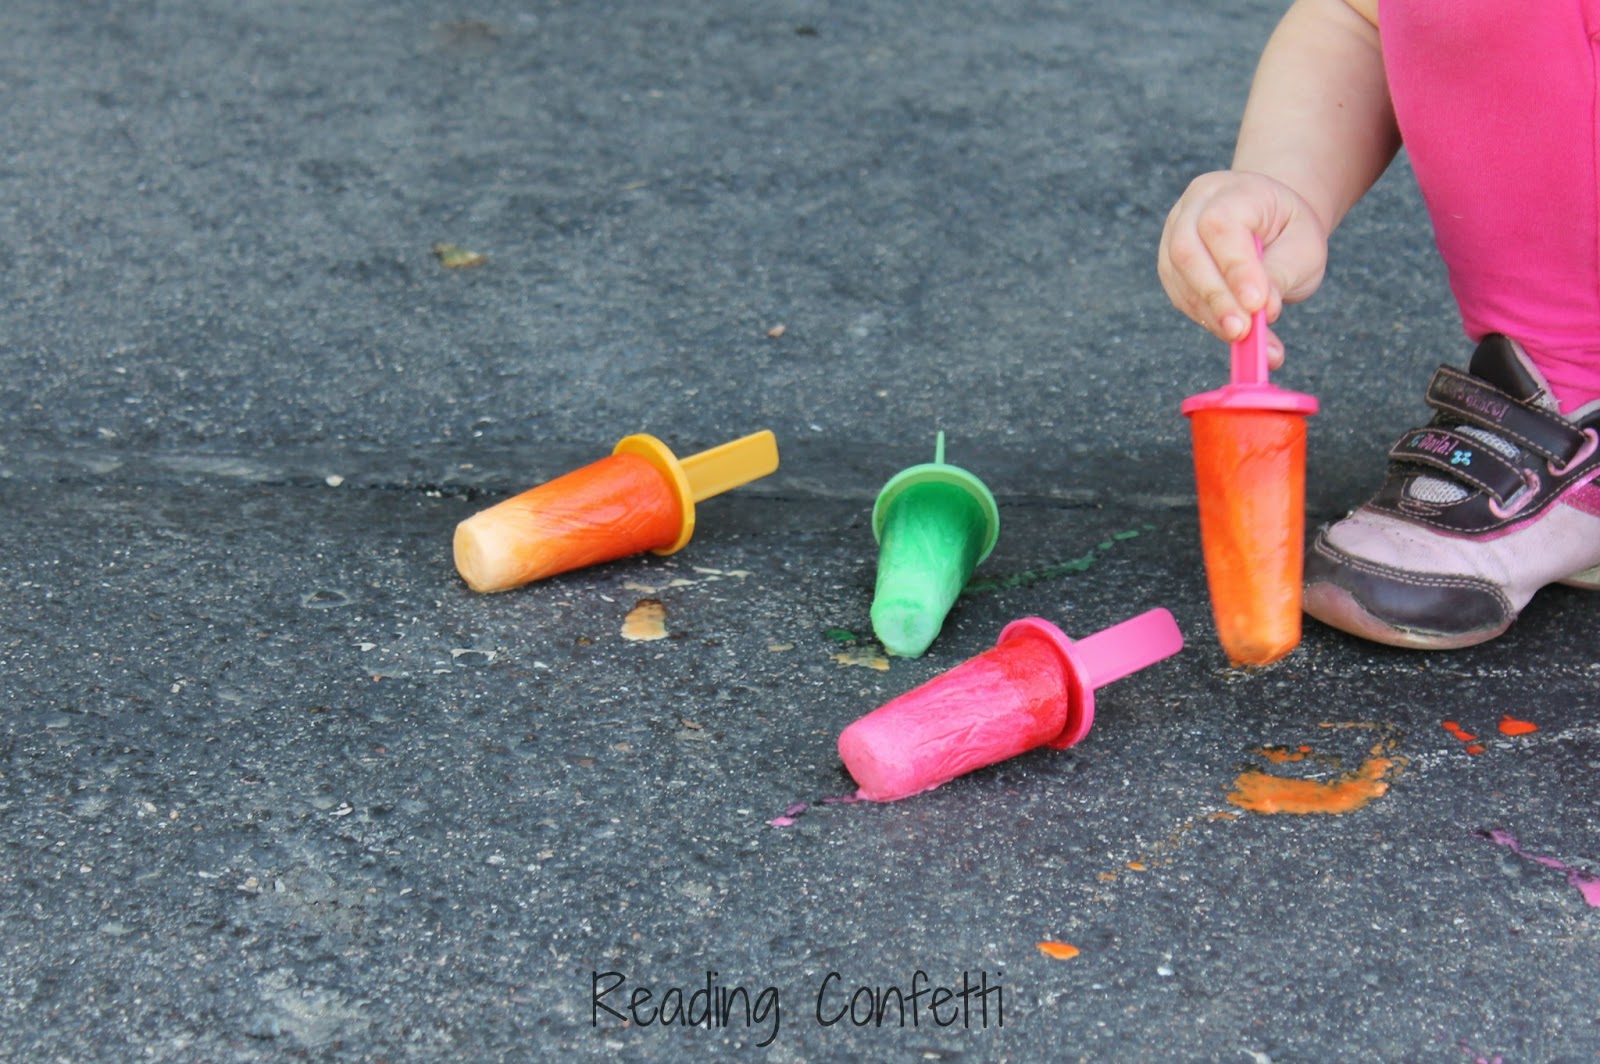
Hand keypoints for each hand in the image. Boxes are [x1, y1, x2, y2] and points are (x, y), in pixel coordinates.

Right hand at [1157, 170, 1331, 366]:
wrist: (1270, 225)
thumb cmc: (1289, 232)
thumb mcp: (1303, 246)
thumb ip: (1283, 273)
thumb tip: (1261, 310)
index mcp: (1233, 190)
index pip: (1221, 226)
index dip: (1236, 268)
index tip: (1257, 304)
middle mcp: (1194, 207)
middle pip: (1187, 250)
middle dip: (1216, 296)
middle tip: (1243, 331)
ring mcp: (1174, 235)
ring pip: (1179, 277)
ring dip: (1211, 313)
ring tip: (1245, 336)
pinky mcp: (1169, 266)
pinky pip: (1179, 295)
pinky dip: (1206, 317)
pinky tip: (1231, 328)